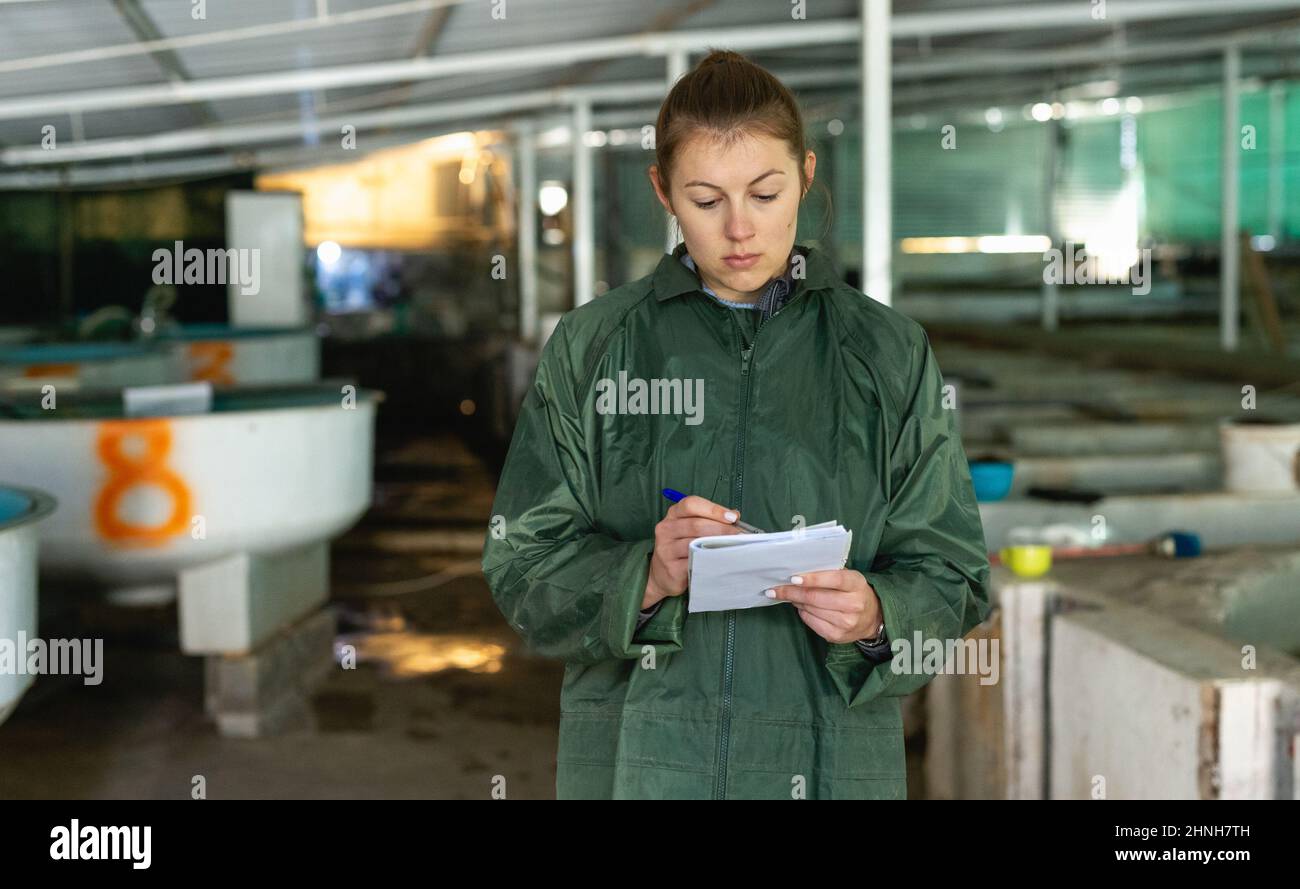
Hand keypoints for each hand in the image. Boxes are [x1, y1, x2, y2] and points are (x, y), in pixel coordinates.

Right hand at [643, 495, 743, 608]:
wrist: (661, 575)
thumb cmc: (681, 547)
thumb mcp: (691, 528)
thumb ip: (711, 519)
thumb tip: (735, 515)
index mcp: (673, 514)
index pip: (690, 504)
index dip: (713, 509)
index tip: (731, 517)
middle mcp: (666, 529)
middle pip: (696, 524)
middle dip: (721, 529)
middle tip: (738, 534)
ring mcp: (666, 549)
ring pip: (694, 543)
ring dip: (717, 544)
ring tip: (733, 546)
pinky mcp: (671, 568)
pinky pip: (694, 562)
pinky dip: (710, 560)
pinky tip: (721, 560)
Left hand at [766, 569, 882, 644]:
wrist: (872, 618)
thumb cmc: (854, 592)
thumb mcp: (849, 578)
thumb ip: (828, 574)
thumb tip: (798, 573)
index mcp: (856, 584)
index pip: (833, 579)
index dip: (812, 579)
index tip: (792, 578)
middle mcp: (853, 604)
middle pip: (815, 597)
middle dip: (792, 592)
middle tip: (776, 589)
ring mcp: (845, 623)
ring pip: (810, 610)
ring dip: (795, 602)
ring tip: (788, 596)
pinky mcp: (836, 636)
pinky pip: (811, 622)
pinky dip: (802, 613)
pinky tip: (801, 608)